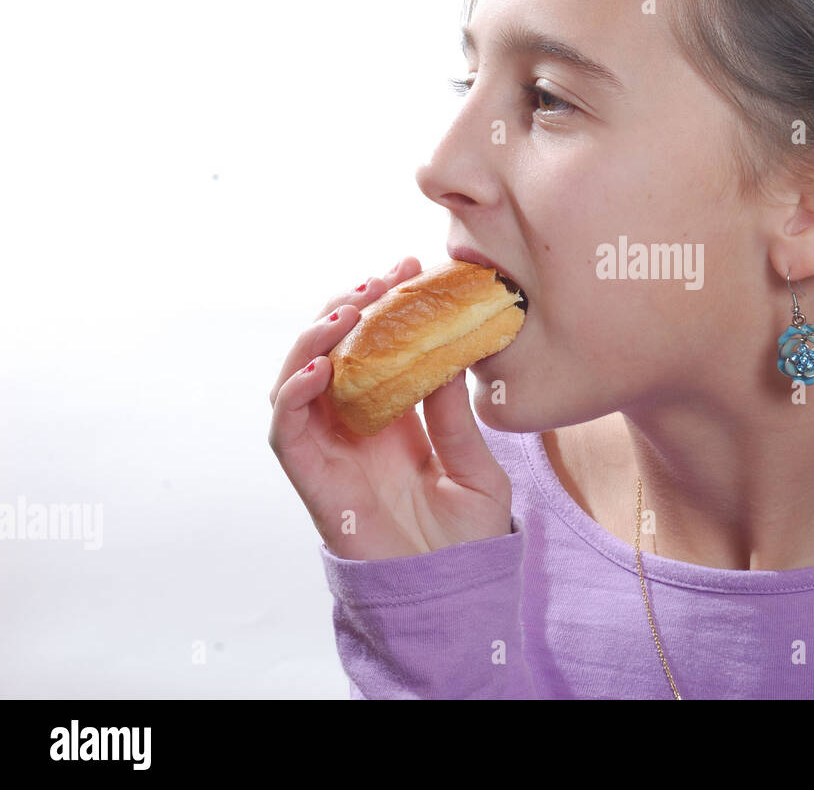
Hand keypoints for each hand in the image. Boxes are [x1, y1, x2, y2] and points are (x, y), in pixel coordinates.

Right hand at [267, 256, 512, 559]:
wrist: (452, 596)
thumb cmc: (469, 538)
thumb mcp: (476, 467)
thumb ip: (454, 418)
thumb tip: (447, 358)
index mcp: (396, 416)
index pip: (377, 347)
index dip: (386, 307)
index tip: (411, 269)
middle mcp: (356, 426)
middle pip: (333, 352)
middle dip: (350, 308)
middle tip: (383, 281)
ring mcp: (330, 449)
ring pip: (298, 379)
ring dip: (314, 339)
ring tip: (348, 313)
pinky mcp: (312, 478)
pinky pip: (286, 429)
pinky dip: (293, 393)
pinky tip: (320, 369)